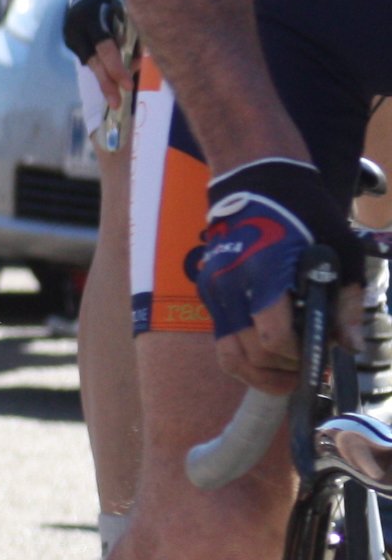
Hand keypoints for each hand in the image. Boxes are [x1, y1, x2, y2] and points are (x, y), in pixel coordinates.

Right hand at [62, 0, 129, 106]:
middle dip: (107, 83)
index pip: (105, 48)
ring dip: (105, 76)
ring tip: (118, 92)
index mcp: (90, 18)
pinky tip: (112, 74)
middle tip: (117, 103)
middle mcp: (76, 28)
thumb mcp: (126, 6)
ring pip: (89, 62)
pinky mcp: (71, 39)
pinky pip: (88, 56)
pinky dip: (101, 65)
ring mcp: (70, 34)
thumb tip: (139, 59)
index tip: (128, 85)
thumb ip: (131, 31)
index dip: (117, 68)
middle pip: (93, 61)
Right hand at [188, 158, 362, 397]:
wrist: (257, 185)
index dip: (301, 357)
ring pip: (229, 356)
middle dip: (285, 369)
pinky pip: (224, 340)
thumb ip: (345, 301)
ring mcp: (214, 291)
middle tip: (312, 368)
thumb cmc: (304, 214)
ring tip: (289, 375)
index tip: (324, 356)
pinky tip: (274, 351)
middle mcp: (229, 285)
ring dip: (260, 373)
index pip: (273, 338)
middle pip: (250, 354)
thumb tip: (350, 347)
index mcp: (262, 272)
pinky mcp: (209, 294)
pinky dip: (248, 355)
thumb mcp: (340, 250)